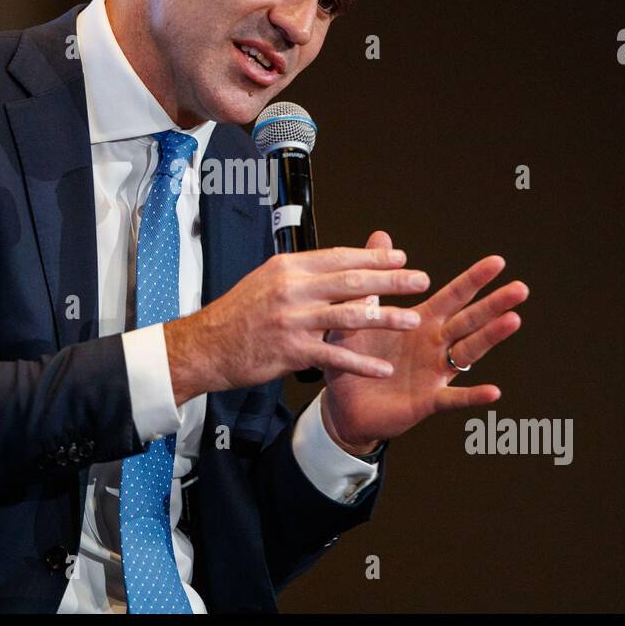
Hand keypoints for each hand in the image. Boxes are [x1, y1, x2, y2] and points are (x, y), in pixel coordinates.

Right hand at [165, 245, 429, 402]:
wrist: (205, 345)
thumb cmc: (236, 315)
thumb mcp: (266, 281)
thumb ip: (302, 275)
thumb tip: (338, 266)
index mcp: (287, 268)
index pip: (339, 257)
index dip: (373, 258)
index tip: (399, 258)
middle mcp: (292, 289)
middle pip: (351, 281)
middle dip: (390, 280)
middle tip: (419, 280)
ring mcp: (293, 321)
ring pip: (349, 316)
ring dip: (385, 318)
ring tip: (412, 320)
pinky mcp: (291, 351)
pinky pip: (334, 357)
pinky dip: (361, 364)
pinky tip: (382, 369)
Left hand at [320, 231, 527, 452]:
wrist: (345, 404)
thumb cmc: (356, 356)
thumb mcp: (360, 314)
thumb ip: (374, 278)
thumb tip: (380, 236)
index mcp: (421, 322)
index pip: (453, 296)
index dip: (474, 280)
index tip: (497, 262)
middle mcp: (434, 345)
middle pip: (469, 320)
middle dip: (494, 304)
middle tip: (521, 288)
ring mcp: (435, 373)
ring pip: (468, 352)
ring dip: (491, 337)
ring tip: (513, 321)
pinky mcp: (427, 401)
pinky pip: (453, 398)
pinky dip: (473, 396)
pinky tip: (493, 392)